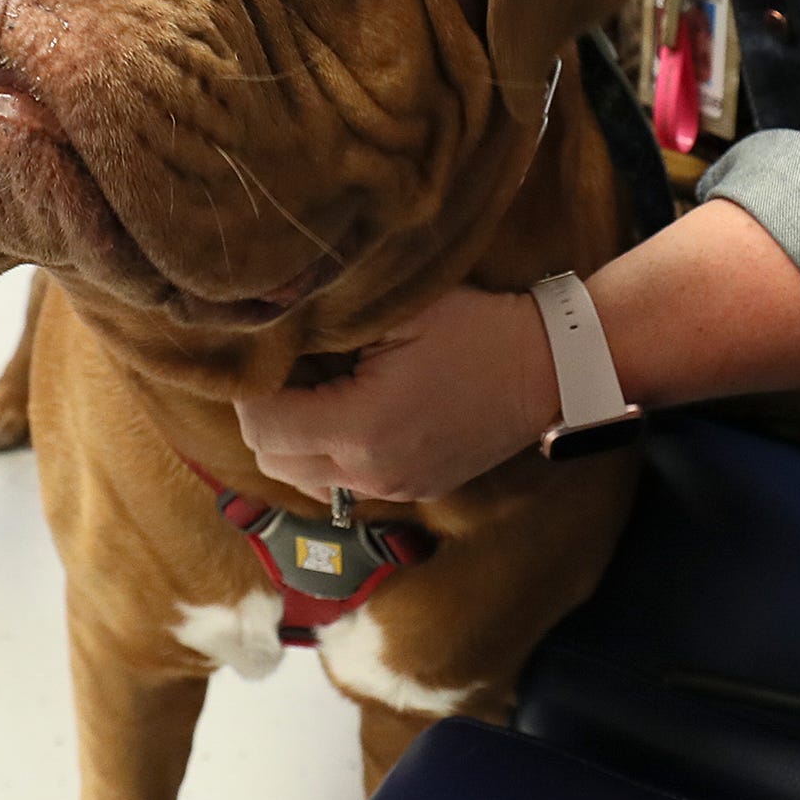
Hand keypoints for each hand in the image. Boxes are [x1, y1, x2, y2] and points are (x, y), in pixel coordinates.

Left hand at [235, 286, 559, 502]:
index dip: (250, 387)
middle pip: (272, 460)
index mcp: (360, 426)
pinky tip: (349, 411)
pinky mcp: (412, 492)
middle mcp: (370, 472)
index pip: (261, 424)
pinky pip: (344, 484)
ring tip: (315, 390)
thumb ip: (329, 317)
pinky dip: (329, 455)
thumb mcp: (398, 307)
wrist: (549, 369)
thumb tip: (269, 312)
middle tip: (285, 368)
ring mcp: (393, 489)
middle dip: (265, 415)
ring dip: (294, 440)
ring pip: (304, 480)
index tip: (263, 352)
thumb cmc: (475, 327)